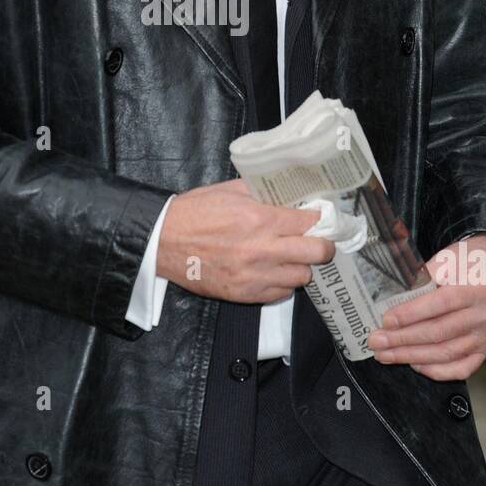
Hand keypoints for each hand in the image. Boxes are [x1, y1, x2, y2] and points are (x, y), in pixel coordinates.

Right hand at [156, 178, 335, 304]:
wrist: (162, 242)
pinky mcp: (244, 294)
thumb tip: (289, 194)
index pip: (309, 222)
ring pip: (302, 277)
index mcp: (259, 219)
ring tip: (291, 257)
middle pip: (316, 253)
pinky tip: (273, 271)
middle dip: (322, 245)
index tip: (318, 218)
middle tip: (317, 241)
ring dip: (301, 266)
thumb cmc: (194, 212)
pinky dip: (282, 283)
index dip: (318, 219)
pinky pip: (280, 293)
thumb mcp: (229, 190)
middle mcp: (262, 250)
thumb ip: (262, 192)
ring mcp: (254, 276)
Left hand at [366, 233, 485, 379]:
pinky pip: (462, 368)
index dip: (411, 314)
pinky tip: (415, 364)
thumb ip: (425, 277)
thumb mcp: (451, 257)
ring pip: (446, 353)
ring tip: (387, 354)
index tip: (386, 320)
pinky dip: (437, 370)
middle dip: (403, 340)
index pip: (440, 304)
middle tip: (376, 341)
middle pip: (440, 333)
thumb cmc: (473, 260)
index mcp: (480, 287)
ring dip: (412, 357)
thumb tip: (393, 298)